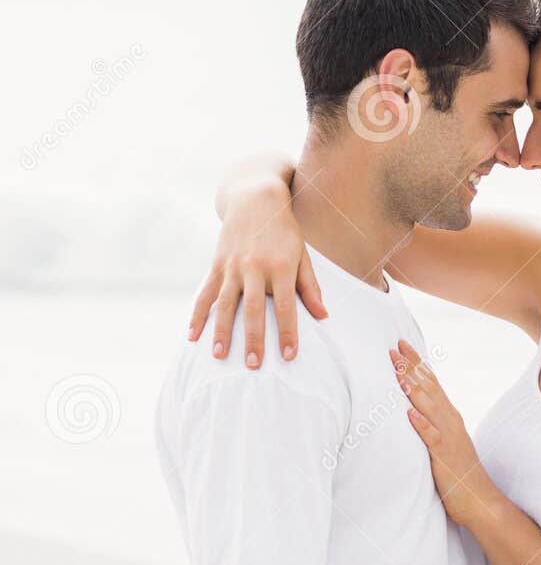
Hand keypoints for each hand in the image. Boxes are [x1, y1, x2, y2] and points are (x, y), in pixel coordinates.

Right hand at [187, 180, 326, 367]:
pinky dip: (197, 314)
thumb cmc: (285, 232)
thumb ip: (310, 287)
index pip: (285, 306)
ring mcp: (232, 266)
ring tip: (219, 355)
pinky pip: (205, 293)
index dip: (287, 332)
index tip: (289, 356)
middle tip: (252, 365)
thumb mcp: (302, 255)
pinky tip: (192, 334)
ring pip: (224, 303)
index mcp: (280, 266)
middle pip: (252, 309)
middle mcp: (254, 266)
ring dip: (221, 331)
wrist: (255, 199)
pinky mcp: (217, 264)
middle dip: (252, 338)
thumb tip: (323, 316)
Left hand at [391, 337, 499, 527]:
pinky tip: (410, 414)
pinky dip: (422, 425)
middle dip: (412, 368)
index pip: (432, 383)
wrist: (481, 500)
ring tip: (399, 372)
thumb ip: (434, 424)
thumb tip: (415, 410)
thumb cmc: (460, 473)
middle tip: (395, 348)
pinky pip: (432, 438)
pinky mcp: (446, 457)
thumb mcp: (446, 442)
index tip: (402, 345)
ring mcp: (449, 438)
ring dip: (414, 389)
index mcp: (450, 417)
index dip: (417, 364)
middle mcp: (451, 422)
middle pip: (429, 388)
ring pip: (430, 408)